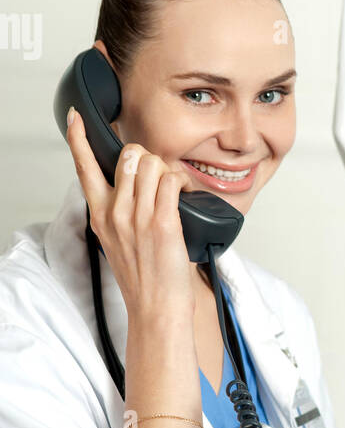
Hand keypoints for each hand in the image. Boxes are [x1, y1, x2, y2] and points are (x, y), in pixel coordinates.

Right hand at [65, 108, 194, 323]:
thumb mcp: (118, 241)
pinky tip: (186, 196)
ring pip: (153, 163)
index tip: (76, 119)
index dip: (78, 138)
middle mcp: (115, 212)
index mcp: (100, 215)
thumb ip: (119, 211)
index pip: (83, 168)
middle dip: (150, 158)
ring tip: (175, 191)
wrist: (156, 308)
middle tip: (160, 179)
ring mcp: (137, 216)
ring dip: (169, 171)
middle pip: (130, 155)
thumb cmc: (143, 278)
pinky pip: (173, 181)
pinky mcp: (162, 222)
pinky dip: (184, 183)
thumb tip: (135, 184)